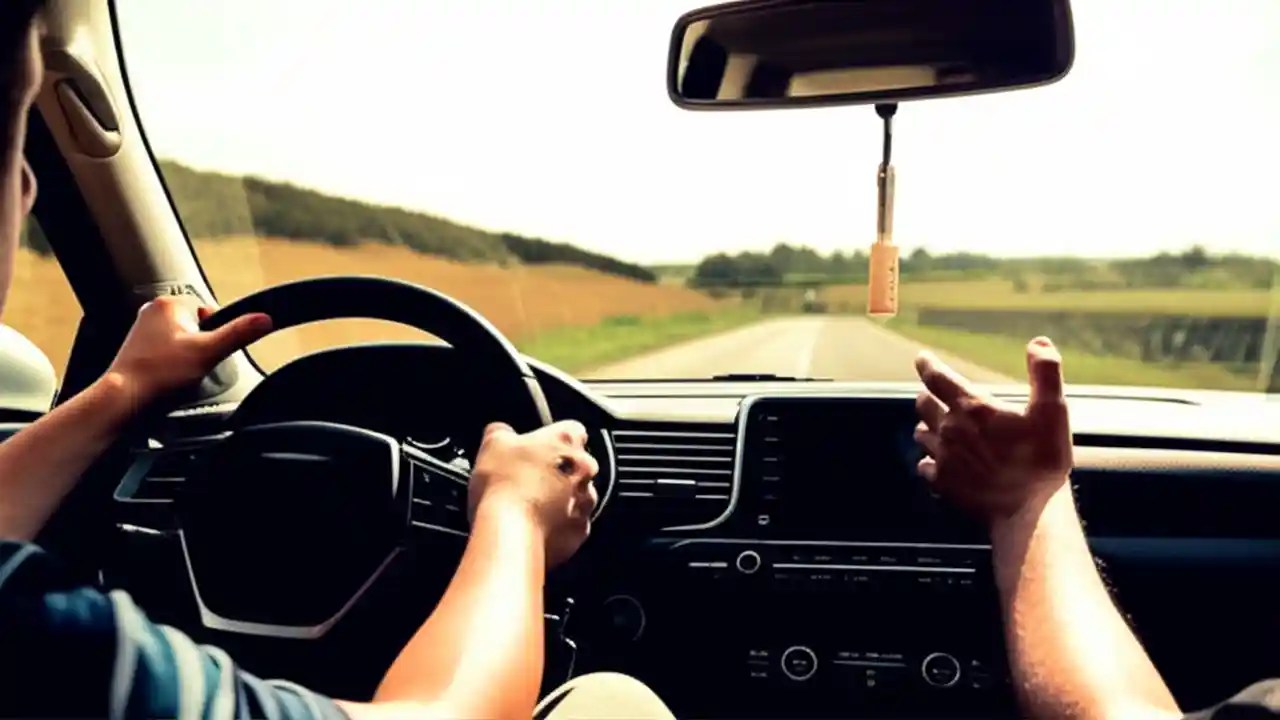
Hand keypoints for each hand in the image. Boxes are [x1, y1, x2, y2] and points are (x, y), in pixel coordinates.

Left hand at [106, 297, 272, 401]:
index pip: (210, 311)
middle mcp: (151, 313)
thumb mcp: (209, 352)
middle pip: (198, 328)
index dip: (215, 335)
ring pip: (184, 343)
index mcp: (168, 304)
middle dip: (201, 349)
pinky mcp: (138, 351)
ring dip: (187, 359)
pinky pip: (168, 355)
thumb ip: (239, 334)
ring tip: (178, 374)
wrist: (123, 401)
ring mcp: (142, 332)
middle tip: (191, 365)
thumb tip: (265, 318)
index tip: (205, 351)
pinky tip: (168, 380)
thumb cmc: (159, 375)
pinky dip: (173, 368)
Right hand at [468, 420, 598, 566]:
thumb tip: (501, 431)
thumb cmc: (504, 484)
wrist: (510, 534)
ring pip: (575, 496)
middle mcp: (584, 470)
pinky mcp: (580, 532)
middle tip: (526, 479)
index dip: (551, 438)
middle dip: (555, 471)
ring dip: (558, 499)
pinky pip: (570, 525)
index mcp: (567, 440)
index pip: (571, 429)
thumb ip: (502, 431)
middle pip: (575, 464)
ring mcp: (586, 502)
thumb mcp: (492, 443)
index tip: (535, 449)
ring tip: (527, 506)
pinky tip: (533, 526)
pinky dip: (556, 526)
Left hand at [913, 337, 1072, 524]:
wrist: (1029, 510)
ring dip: (928, 426)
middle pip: (923, 403)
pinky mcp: (941, 481)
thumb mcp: (1053, 411)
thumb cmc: (1043, 460)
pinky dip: (930, 459)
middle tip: (936, 395)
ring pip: (921, 433)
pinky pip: (924, 464)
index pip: (936, 377)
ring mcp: (942, 456)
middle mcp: (949, 428)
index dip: (927, 364)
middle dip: (928, 395)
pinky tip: (941, 461)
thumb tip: (1038, 343)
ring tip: (940, 427)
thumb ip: (1045, 373)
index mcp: (972, 407)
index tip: (922, 358)